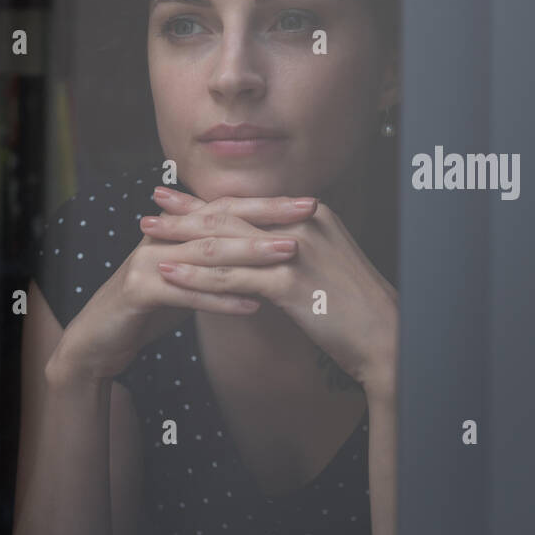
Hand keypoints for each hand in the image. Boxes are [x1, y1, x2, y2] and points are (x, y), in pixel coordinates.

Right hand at [47, 195, 318, 386]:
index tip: (311, 204)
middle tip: (310, 214)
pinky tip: (253, 304)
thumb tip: (261, 251)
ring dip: (250, 253)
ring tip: (289, 253)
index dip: (268, 204)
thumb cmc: (149, 308)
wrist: (99, 340)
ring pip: (207, 253)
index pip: (229, 208)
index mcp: (178, 228)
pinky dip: (220, 298)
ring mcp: (148, 260)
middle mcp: (163, 235)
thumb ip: (216, 261)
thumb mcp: (187, 277)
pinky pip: (185, 292)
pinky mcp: (137, 290)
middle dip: (267, 217)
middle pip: (221, 220)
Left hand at [141, 185, 397, 395]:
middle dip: (184, 214)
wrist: (387, 337)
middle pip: (229, 216)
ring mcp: (296, 250)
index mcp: (310, 213)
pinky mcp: (289, 282)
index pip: (246, 205)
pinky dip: (196, 276)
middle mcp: (302, 222)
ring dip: (180, 241)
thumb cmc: (354, 306)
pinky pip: (231, 277)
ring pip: (224, 243)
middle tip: (149, 211)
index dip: (207, 202)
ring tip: (148, 238)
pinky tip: (169, 275)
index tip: (175, 198)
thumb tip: (256, 247)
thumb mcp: (324, 262)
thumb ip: (292, 247)